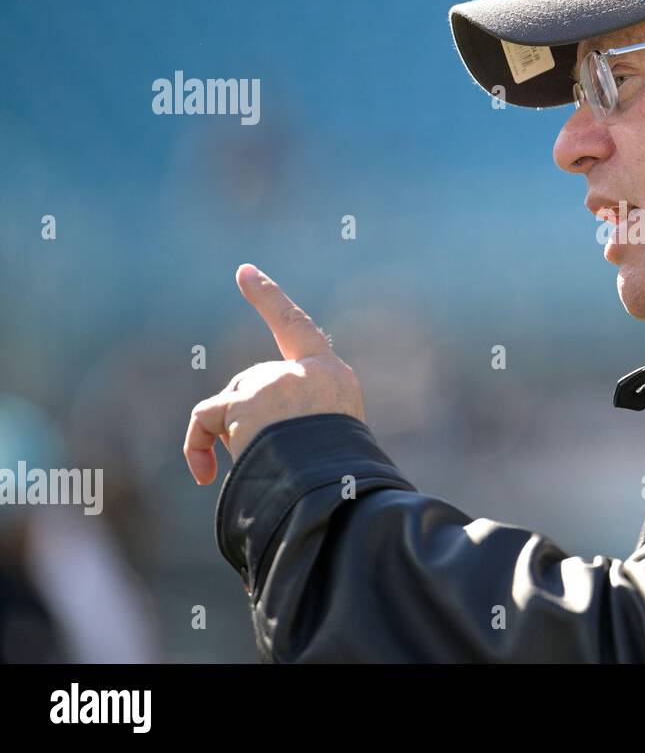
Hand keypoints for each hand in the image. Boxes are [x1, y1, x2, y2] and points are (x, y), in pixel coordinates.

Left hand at [184, 264, 364, 484]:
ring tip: (260, 466)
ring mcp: (272, 383)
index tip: (244, 270)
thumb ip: (297, 422)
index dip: (270, 298)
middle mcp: (303, 372)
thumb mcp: (329, 440)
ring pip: (231, 406)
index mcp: (333, 377)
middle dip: (247, 420)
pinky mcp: (244, 402)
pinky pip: (205, 421)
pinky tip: (206, 475)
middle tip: (269, 457)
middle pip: (252, 385)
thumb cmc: (337, 475)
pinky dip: (199, 447)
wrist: (334, 483)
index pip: (297, 328)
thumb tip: (238, 436)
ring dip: (235, 438)